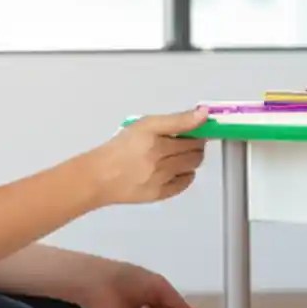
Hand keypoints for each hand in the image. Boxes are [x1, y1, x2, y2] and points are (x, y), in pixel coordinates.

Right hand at [87, 108, 208, 205]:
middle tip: (191, 140)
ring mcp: (159, 177)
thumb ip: (175, 120)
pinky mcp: (159, 193)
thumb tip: (201, 114)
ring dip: (192, 158)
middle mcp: (156, 156)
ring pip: (192, 165)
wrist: (101, 176)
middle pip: (194, 149)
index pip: (187, 129)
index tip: (205, 122)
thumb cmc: (120, 149)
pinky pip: (185, 183)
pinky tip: (177, 169)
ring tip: (181, 154)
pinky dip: (186, 175)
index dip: (200, 126)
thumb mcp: (145, 124)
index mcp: (152, 136)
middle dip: (197, 143)